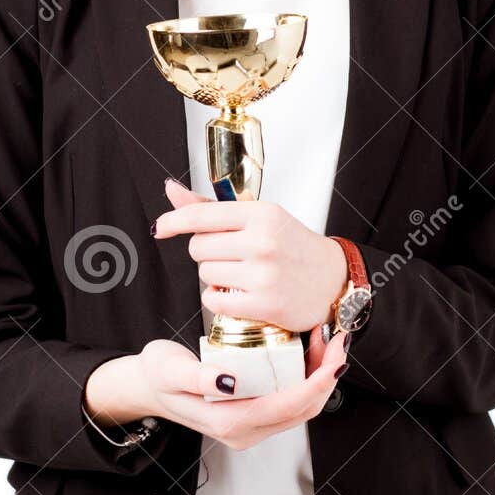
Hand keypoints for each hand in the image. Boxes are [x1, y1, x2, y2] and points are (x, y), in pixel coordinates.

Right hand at [83, 328, 348, 451]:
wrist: (148, 386)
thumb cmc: (158, 373)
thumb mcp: (170, 370)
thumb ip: (197, 376)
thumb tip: (229, 380)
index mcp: (230, 423)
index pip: (288, 406)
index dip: (318, 381)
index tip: (334, 353)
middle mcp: (246, 432)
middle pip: (303, 409)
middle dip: (327, 375)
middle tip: (336, 338)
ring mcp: (252, 427)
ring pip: (301, 407)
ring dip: (320, 376)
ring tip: (325, 339)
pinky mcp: (255, 416)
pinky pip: (290, 401)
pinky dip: (306, 377)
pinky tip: (307, 350)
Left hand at [154, 176, 348, 334]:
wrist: (332, 280)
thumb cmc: (293, 247)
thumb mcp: (259, 218)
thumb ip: (212, 208)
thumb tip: (171, 190)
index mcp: (261, 213)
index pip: (201, 215)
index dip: (174, 221)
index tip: (162, 228)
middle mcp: (262, 241)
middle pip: (198, 247)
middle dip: (208, 253)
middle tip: (234, 256)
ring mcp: (263, 273)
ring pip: (205, 274)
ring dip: (215, 278)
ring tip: (242, 276)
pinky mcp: (263, 303)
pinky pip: (214, 301)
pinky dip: (220, 300)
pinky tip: (241, 295)